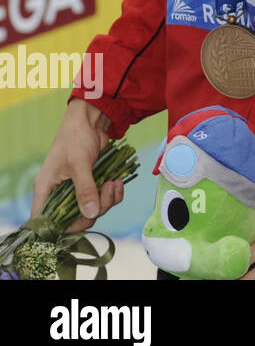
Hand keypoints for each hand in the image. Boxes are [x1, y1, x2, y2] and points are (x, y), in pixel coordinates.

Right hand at [32, 99, 121, 232]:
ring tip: (114, 183)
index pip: (45, 220)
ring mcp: (77, 190)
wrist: (92, 120)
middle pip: (75, 218)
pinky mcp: (92, 184)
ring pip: (92, 209)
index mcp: (46, 190)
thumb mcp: (79, 163)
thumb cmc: (76, 137)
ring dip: (107, 200)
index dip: (61, 226)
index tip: (83, 218)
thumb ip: (85, 189)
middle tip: (107, 190)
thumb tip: (92, 214)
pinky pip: (103, 199)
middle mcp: (59, 193)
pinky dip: (113, 194)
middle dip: (94, 209)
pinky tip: (118, 182)